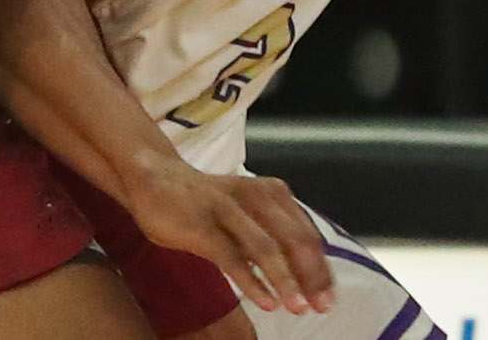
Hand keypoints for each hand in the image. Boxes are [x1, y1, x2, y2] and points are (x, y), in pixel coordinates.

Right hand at [126, 160, 333, 315]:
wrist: (158, 180)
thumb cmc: (209, 202)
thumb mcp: (249, 209)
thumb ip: (274, 232)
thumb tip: (304, 271)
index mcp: (274, 193)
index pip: (306, 234)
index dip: (320, 267)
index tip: (329, 296)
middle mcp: (257, 196)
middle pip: (293, 240)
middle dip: (311, 276)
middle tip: (321, 306)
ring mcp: (229, 210)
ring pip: (265, 249)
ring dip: (286, 281)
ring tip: (298, 307)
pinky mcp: (202, 226)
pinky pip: (232, 257)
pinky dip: (252, 281)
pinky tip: (266, 302)